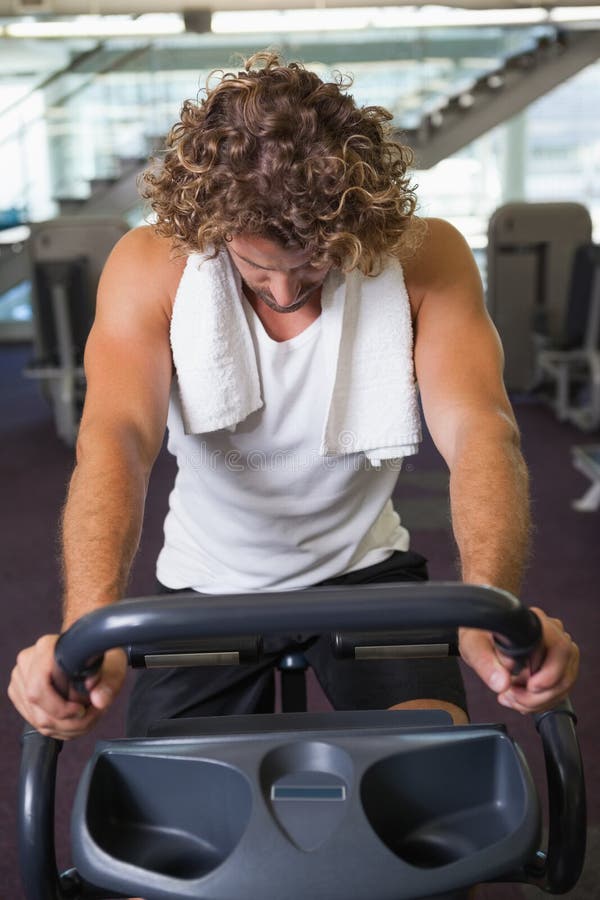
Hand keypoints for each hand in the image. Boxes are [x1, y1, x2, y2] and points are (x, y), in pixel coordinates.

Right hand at [8, 634, 126, 739]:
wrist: (88, 653)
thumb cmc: (98, 658)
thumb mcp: (113, 668)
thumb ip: (108, 684)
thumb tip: (99, 700)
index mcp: (46, 648)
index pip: (38, 690)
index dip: (61, 708)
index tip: (82, 709)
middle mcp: (28, 661)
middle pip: (39, 712)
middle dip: (68, 722)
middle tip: (90, 714)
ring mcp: (20, 678)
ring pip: (38, 720)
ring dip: (66, 726)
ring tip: (85, 716)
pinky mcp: (19, 693)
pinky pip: (35, 722)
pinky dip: (58, 726)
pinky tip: (73, 716)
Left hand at [459, 607, 579, 713]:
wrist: (482, 634)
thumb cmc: (479, 633)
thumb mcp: (473, 645)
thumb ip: (485, 663)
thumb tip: (502, 683)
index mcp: (535, 622)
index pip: (560, 648)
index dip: (550, 674)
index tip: (530, 688)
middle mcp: (552, 632)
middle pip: (564, 671)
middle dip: (541, 695)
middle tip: (513, 696)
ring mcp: (556, 649)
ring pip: (563, 684)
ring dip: (539, 700)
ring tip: (512, 697)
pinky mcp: (555, 664)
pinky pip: (558, 689)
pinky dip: (540, 700)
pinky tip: (519, 698)